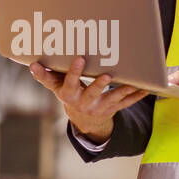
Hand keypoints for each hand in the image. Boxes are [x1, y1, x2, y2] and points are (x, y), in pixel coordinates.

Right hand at [28, 56, 149, 142]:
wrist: (83, 119)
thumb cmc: (68, 94)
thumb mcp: (55, 87)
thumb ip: (45, 75)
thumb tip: (31, 64)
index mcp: (69, 95)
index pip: (70, 83)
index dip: (74, 72)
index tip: (80, 58)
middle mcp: (85, 103)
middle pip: (92, 94)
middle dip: (99, 85)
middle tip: (106, 75)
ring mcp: (101, 107)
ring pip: (113, 99)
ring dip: (123, 91)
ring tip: (132, 83)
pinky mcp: (114, 109)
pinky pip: (127, 103)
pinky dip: (137, 96)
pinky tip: (147, 88)